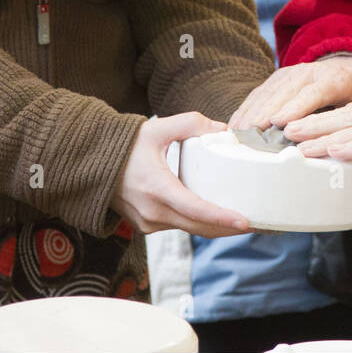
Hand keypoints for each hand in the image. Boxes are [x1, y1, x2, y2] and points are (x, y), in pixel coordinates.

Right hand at [111, 112, 250, 236]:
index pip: (195, 209)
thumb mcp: (158, 128)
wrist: (93, 164)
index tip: (245, 222)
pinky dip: (200, 224)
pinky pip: (180, 227)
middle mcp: (153, 212)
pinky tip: (218, 218)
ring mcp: (149, 223)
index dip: (221, 218)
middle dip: (229, 228)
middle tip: (258, 223)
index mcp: (157, 189)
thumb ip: (191, 123)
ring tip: (244, 222)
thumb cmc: (125, 146)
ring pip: (191, 230)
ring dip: (216, 228)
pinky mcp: (148, 226)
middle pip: (199, 227)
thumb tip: (222, 129)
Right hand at [227, 56, 351, 129]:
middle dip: (265, 112)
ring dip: (251, 112)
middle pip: (283, 93)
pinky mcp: (278, 77)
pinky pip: (260, 93)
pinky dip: (247, 108)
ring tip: (238, 133)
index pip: (312, 94)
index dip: (294, 108)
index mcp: (333, 79)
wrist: (351, 65)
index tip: (278, 122)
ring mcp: (290, 73)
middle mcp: (308, 72)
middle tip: (250, 133)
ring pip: (268, 92)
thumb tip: (341, 137)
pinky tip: (236, 124)